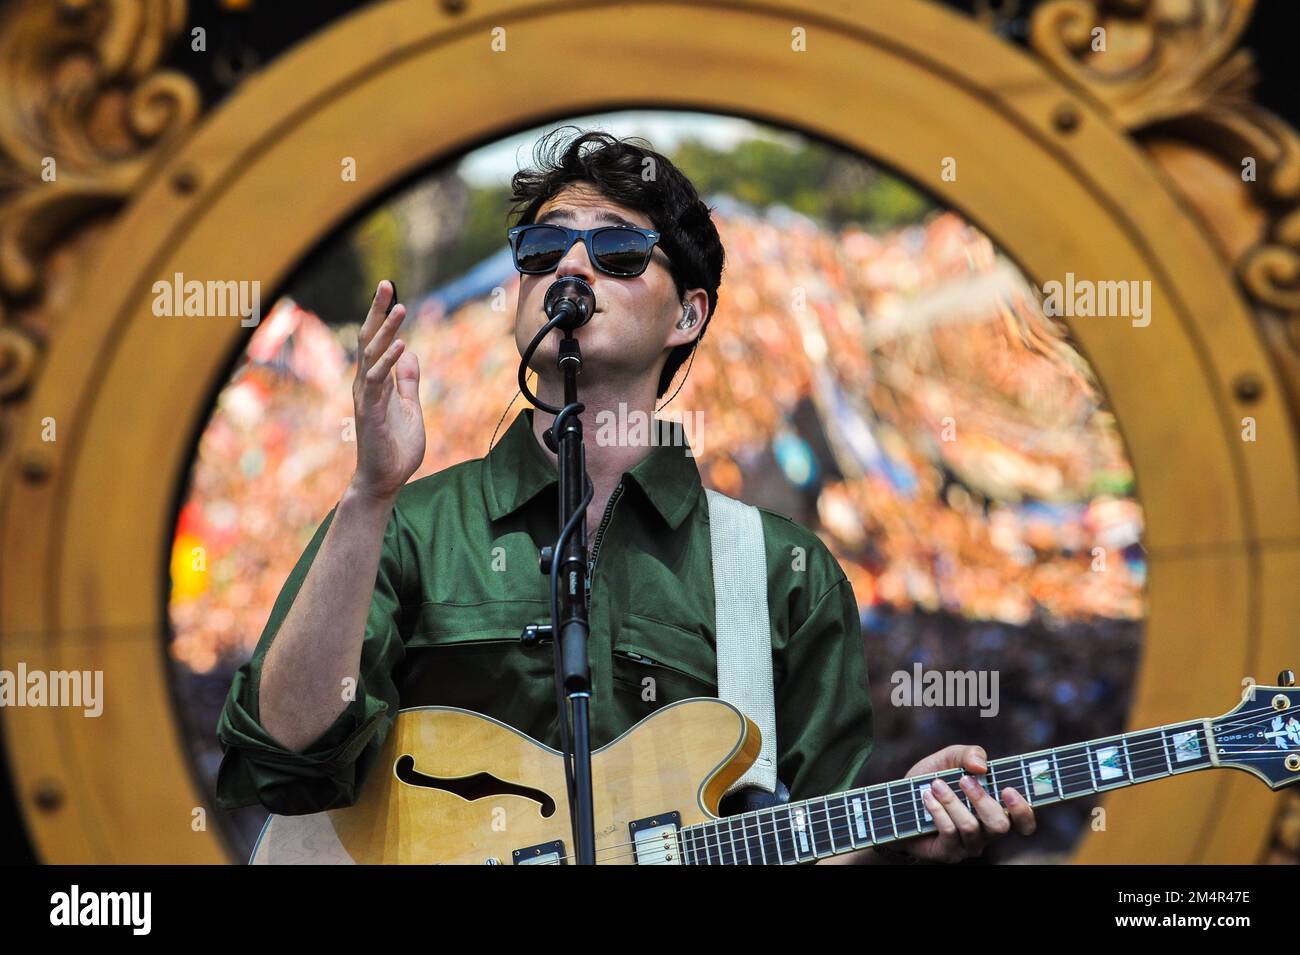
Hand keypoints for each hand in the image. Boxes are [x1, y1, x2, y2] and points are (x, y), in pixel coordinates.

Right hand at [350, 280, 424, 501]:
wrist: (386, 479)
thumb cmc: (396, 446)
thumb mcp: (410, 407)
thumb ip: (408, 381)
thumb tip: (411, 354)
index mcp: (376, 381)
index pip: (377, 341)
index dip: (382, 316)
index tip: (391, 291)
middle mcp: (366, 384)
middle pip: (369, 339)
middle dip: (378, 311)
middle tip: (387, 284)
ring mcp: (366, 397)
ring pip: (372, 355)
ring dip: (386, 331)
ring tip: (401, 308)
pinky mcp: (370, 412)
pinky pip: (378, 381)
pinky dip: (389, 362)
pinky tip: (402, 346)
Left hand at [894, 745, 1035, 862]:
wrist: (898, 801)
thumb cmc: (932, 778)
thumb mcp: (949, 759)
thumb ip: (969, 754)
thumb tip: (981, 766)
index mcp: (996, 810)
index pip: (1024, 823)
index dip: (1023, 810)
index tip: (1008, 790)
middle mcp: (987, 832)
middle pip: (1000, 826)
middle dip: (982, 800)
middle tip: (964, 780)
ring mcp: (968, 845)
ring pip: (971, 828)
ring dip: (952, 802)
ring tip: (935, 784)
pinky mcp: (948, 852)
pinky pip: (949, 833)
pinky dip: (937, 811)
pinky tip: (926, 797)